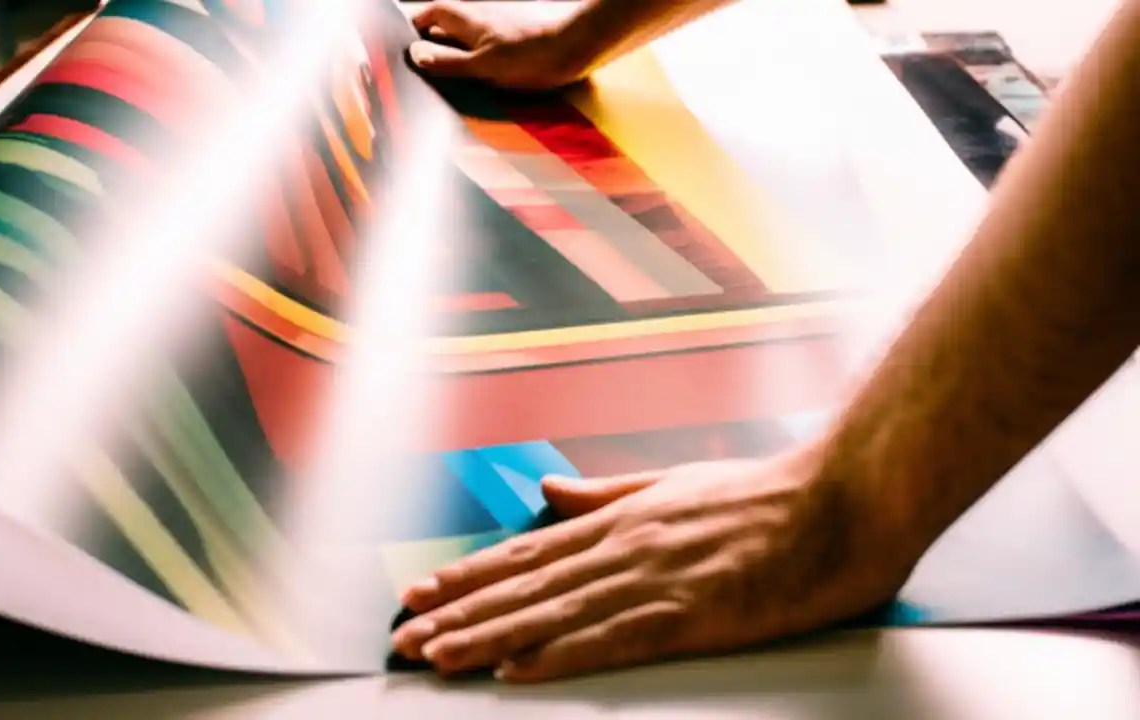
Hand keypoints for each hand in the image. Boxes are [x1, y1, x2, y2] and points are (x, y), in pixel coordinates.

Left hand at [390, 451, 916, 682]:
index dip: (468, 576)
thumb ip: (604, 491)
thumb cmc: (763, 497)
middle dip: (458, 613)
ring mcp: (652, 580)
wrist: (838, 501)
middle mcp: (622, 547)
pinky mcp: (688, 615)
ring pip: (551, 614)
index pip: (526, 552)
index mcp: (620, 520)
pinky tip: (518, 670)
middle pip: (523, 586)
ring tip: (437, 655)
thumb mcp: (671, 484)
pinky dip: (557, 655)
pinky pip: (610, 640)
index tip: (421, 593)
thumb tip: (549, 489)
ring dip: (488, 638)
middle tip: (406, 636)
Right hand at [408, 1, 593, 89]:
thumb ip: (448, 61)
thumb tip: (415, 55)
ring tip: (443, 83)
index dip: (410, 27)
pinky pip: (482, 49)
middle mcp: (477, 17)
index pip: (426, 14)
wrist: (579, 45)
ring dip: (451, 56)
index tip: (398, 49)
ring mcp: (496, 27)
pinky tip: (477, 82)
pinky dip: (473, 62)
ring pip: (463, 40)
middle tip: (415, 73)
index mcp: (464, 18)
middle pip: (442, 28)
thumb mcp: (483, 65)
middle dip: (428, 45)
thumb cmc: (530, 54)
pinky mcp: (513, 40)